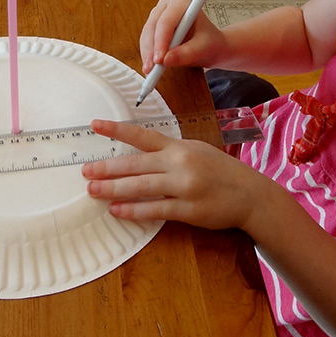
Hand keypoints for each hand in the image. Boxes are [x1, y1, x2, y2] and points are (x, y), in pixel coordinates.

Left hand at [82, 119, 265, 229]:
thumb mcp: (195, 151)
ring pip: (141, 186)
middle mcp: (179, 163)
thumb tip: (137, 153)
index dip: (117, 129)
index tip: (94, 125)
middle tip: (85, 171)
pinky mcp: (188, 210)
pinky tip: (117, 211)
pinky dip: (134, 210)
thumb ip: (168, 152)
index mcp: (178, 146)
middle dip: (107, 167)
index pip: (142, 135)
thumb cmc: (219, 171)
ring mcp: (184, 187)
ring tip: (93, 191)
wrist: (250, 194)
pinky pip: (155, 209)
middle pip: (136, 163)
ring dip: (114, 189)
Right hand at [139, 0, 225, 73]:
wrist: (210, 44)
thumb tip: (167, 60)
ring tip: (150, 70)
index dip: (161, 41)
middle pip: (153, 27)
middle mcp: (168, 5)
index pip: (167, 21)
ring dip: (147, 53)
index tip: (160, 59)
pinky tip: (150, 67)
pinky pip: (146, 41)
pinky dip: (147, 54)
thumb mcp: (203, 48)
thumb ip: (187, 53)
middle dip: (152, 49)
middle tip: (153, 68)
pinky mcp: (154, 26)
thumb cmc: (210, 41)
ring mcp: (159, 14)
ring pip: (147, 35)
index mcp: (182, 3)